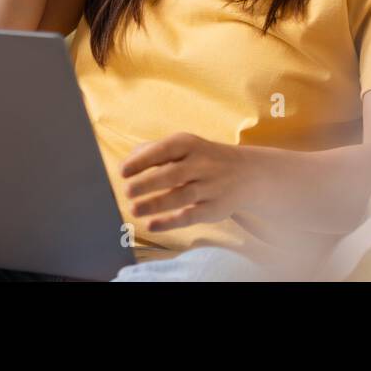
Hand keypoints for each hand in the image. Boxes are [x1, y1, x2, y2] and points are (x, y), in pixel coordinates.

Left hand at [120, 133, 260, 232]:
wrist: (247, 172)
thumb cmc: (203, 158)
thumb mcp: (184, 146)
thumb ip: (154, 151)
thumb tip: (127, 163)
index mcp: (190, 144)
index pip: (164, 150)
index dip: (142, 161)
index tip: (123, 172)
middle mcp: (202, 164)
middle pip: (172, 174)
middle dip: (148, 183)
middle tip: (127, 191)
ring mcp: (210, 186)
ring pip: (182, 196)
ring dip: (156, 204)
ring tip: (134, 209)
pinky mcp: (215, 208)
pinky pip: (191, 216)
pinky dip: (171, 222)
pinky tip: (152, 225)